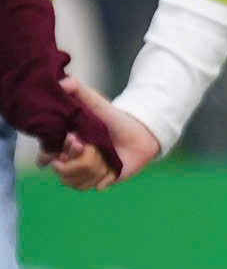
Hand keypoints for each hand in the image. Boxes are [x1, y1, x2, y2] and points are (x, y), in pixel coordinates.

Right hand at [43, 76, 159, 190]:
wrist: (139, 133)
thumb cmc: (113, 118)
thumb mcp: (94, 102)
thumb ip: (78, 90)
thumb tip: (62, 81)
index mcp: (63, 144)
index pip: (45, 157)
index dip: (53, 153)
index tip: (73, 139)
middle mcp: (70, 160)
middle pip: (61, 171)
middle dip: (75, 158)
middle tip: (86, 145)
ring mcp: (84, 173)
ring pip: (75, 181)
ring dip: (91, 167)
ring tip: (101, 154)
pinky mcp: (99, 182)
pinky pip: (91, 186)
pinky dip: (102, 176)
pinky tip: (110, 166)